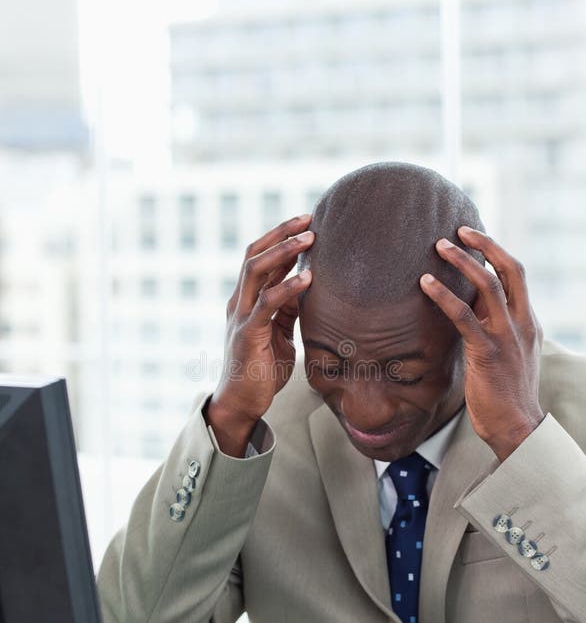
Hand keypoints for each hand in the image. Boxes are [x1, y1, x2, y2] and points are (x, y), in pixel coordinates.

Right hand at [206, 214, 313, 455]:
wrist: (241, 403)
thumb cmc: (261, 369)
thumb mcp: (279, 332)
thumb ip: (287, 309)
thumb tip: (308, 285)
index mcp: (245, 300)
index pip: (259, 258)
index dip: (280, 237)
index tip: (307, 222)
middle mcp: (239, 302)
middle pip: (254, 254)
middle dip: (281, 233)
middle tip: (309, 219)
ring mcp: (241, 317)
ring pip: (256, 271)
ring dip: (284, 251)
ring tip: (309, 238)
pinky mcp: (248, 335)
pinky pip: (267, 305)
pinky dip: (288, 288)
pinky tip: (308, 279)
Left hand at [419, 227, 544, 461]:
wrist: (516, 427)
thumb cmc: (505, 396)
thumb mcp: (509, 356)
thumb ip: (496, 331)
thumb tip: (472, 313)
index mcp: (528, 323)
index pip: (516, 277)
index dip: (495, 254)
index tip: (474, 238)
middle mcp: (522, 323)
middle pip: (511, 269)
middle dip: (485, 245)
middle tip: (459, 230)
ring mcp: (507, 336)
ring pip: (488, 285)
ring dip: (463, 261)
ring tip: (438, 246)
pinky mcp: (487, 351)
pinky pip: (464, 316)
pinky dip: (443, 295)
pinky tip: (425, 284)